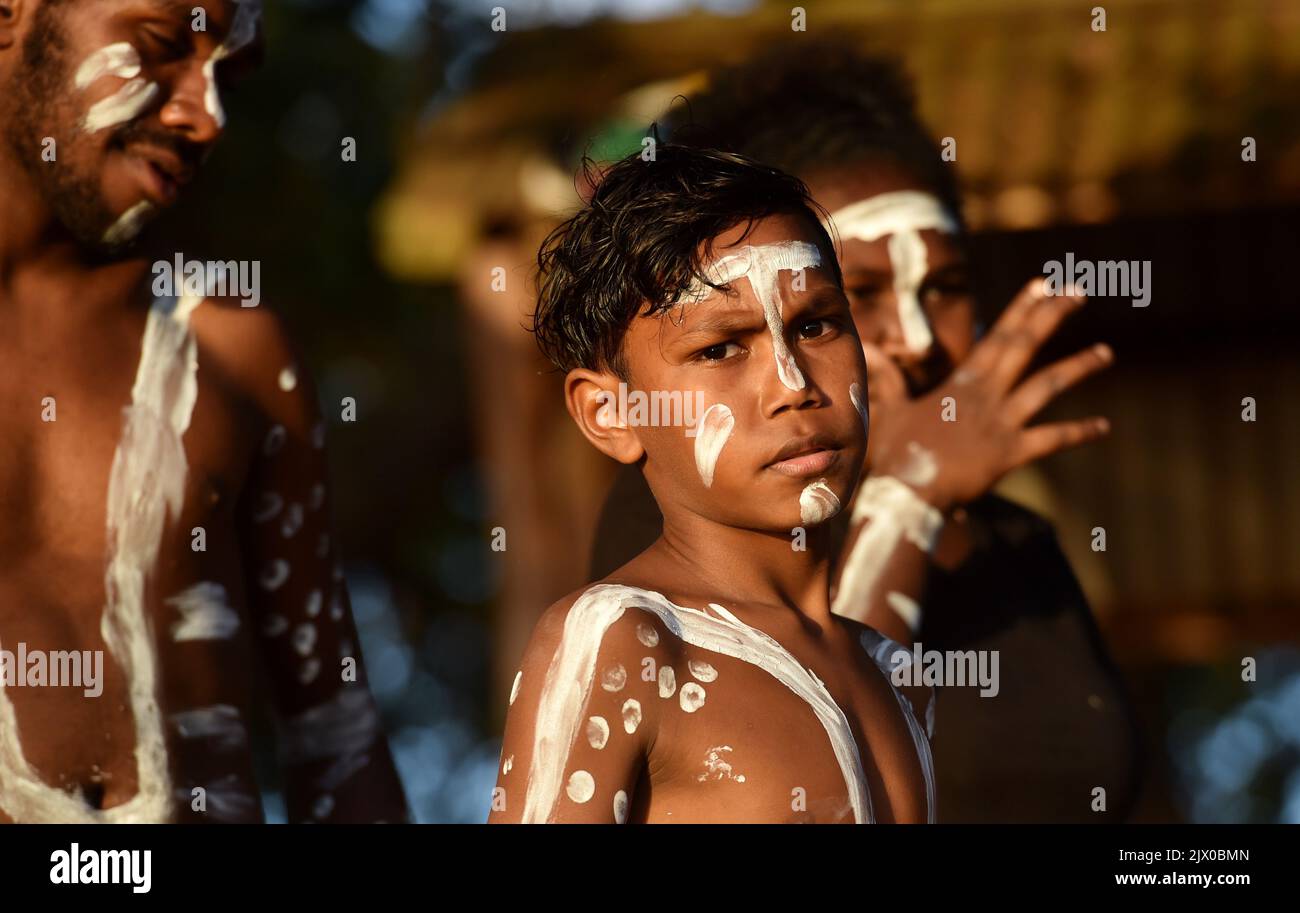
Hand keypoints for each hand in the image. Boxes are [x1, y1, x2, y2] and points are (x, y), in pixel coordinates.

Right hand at [862, 278, 1112, 512]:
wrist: (907, 492)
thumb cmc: (897, 453)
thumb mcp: (890, 410)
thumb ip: (888, 379)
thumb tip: (869, 347)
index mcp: (962, 383)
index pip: (995, 335)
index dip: (1020, 308)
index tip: (1042, 284)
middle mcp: (986, 395)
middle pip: (1024, 346)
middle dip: (1051, 316)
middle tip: (1079, 292)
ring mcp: (1001, 422)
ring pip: (1047, 385)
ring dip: (1079, 366)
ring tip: (1107, 352)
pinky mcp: (1010, 453)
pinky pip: (1052, 439)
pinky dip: (1080, 432)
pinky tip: (1105, 426)